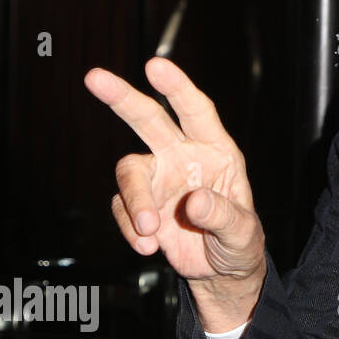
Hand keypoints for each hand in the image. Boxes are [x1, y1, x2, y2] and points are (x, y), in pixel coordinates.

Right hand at [84, 57, 265, 330]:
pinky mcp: (140, 206)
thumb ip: (223, 216)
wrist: (221, 273)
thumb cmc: (240, 244)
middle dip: (123, 98)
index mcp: (217, 152)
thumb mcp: (243, 234)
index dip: (178, 88)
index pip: (197, 112)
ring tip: (148, 233)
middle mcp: (183, 158)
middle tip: (95, 77)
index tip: (155, 65)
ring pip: (130, 171)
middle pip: (149, 120)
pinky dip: (130, 229)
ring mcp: (158, 180)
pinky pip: (122, 208)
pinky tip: (149, 247)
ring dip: (134, 201)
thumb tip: (195, 201)